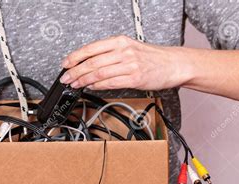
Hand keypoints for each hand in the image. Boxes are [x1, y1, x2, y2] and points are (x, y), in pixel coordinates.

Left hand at [60, 35, 191, 90]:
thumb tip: (90, 63)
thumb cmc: (153, 58)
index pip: (91, 48)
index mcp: (120, 41)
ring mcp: (129, 65)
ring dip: (83, 80)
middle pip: (92, 62)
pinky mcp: (134, 78)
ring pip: (98, 73)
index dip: (75, 57)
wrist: (173, 64)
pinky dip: (97, 86)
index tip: (65, 64)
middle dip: (75, 71)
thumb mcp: (130, 48)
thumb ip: (111, 54)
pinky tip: (90, 87)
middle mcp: (123, 51)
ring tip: (74, 84)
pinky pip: (110, 83)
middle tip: (66, 78)